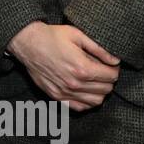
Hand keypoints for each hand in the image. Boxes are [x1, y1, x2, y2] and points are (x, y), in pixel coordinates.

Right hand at [6, 22, 120, 111]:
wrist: (28, 43)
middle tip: (103, 70)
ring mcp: (65, 92)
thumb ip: (99, 49)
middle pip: (106, 89)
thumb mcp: (77, 35)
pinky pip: (80, 107)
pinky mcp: (57, 96)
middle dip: (109, 79)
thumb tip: (116, 60)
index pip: (112, 76)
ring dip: (100, 91)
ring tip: (95, 80)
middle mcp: (75, 83)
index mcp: (82, 68)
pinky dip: (87, 101)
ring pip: (96, 101)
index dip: (114, 68)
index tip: (110, 63)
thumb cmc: (52, 37)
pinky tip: (85, 90)